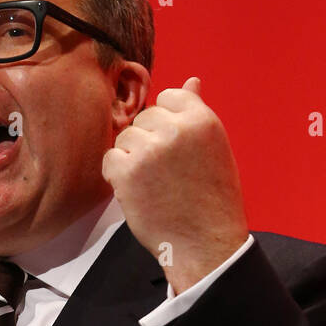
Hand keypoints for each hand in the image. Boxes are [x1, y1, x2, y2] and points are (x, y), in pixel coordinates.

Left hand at [101, 78, 248, 293]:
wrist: (206, 244)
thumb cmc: (212, 199)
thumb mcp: (214, 149)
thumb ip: (196, 115)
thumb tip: (191, 81)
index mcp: (201, 119)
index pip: (168, 98)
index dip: (166, 124)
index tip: (176, 150)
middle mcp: (176, 129)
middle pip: (144, 118)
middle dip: (149, 141)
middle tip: (167, 174)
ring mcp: (149, 149)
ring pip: (125, 138)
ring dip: (132, 159)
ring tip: (155, 184)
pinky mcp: (127, 172)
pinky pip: (110, 159)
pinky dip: (118, 176)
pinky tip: (139, 193)